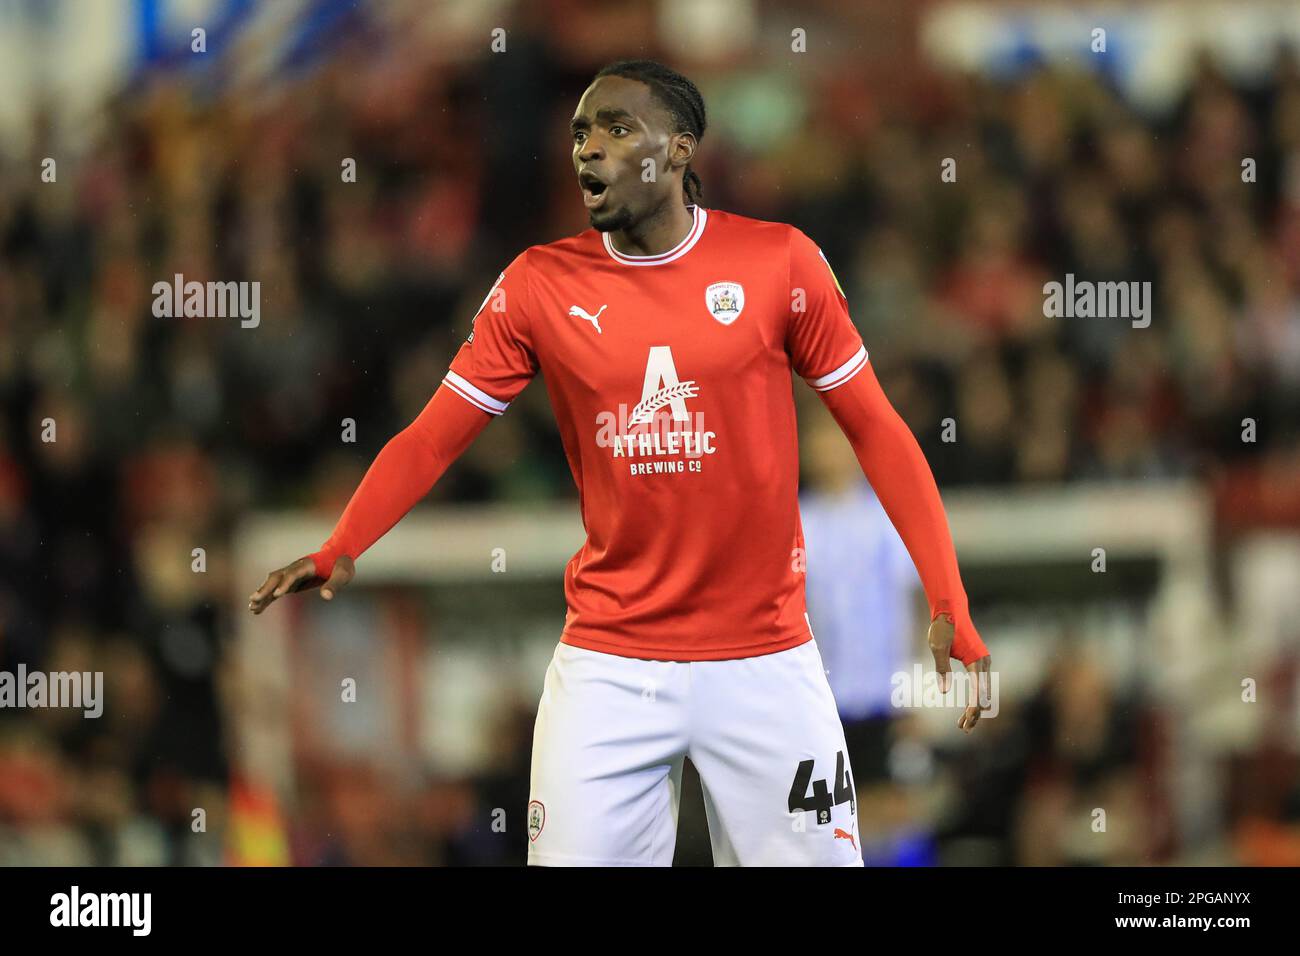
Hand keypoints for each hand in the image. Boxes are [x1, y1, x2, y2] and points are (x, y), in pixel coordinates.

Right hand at [247, 555, 354, 613]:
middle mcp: (295, 568)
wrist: (338, 556)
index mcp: (307, 565)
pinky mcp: (292, 583)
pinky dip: (267, 599)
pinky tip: (257, 609)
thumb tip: (326, 596)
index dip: (285, 583)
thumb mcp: (343, 575)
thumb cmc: (341, 565)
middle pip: (277, 577)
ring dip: (262, 595)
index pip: (293, 574)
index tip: (277, 595)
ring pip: (272, 584)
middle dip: (265, 588)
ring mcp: (292, 575)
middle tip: (254, 600)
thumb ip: (334, 585)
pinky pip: (276, 590)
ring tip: (252, 608)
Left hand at [927, 613, 992, 733]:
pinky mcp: (979, 662)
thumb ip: (942, 669)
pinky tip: (968, 709)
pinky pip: (980, 684)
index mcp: (976, 660)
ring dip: (975, 708)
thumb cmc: (943, 628)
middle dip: (975, 713)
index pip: (978, 690)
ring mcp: (984, 662)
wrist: (950, 611)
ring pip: (983, 691)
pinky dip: (975, 698)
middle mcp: (985, 662)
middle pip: (984, 694)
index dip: (973, 708)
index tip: (967, 721)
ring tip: (963, 725)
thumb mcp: (938, 648)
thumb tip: (945, 692)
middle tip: (963, 729)